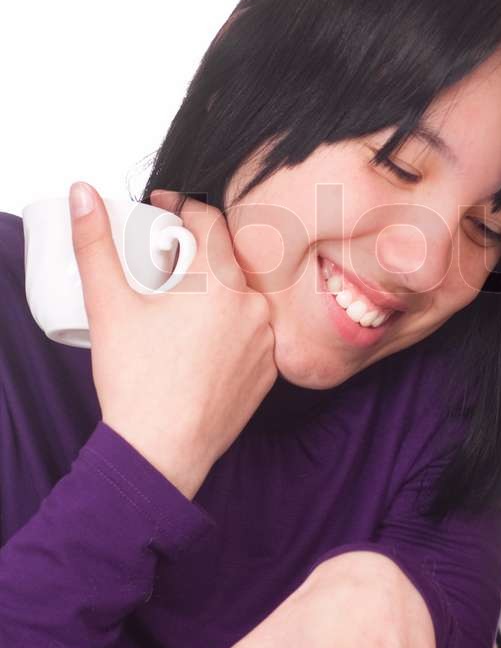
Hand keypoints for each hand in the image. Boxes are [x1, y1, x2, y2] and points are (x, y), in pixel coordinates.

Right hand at [70, 184, 277, 495]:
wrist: (160, 453)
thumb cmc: (135, 383)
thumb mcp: (109, 306)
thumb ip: (95, 244)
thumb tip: (83, 194)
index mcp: (221, 282)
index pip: (209, 221)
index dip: (183, 206)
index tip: (162, 207)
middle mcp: (255, 306)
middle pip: (230, 256)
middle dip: (199, 247)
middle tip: (166, 255)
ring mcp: (267, 340)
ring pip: (245, 293)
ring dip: (219, 285)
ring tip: (183, 295)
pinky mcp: (270, 369)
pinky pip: (255, 328)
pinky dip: (233, 321)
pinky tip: (205, 331)